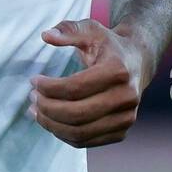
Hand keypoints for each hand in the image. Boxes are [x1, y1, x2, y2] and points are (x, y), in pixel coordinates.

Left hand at [28, 18, 150, 148]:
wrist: (138, 61)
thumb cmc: (109, 45)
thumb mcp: (90, 30)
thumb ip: (68, 30)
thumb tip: (46, 35)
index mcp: (118, 70)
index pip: (76, 87)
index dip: (49, 88)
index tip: (33, 81)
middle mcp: (127, 97)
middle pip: (77, 114)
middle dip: (47, 108)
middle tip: (32, 98)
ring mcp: (127, 117)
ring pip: (80, 132)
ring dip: (51, 125)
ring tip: (36, 111)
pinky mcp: (122, 131)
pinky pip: (86, 142)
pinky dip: (63, 134)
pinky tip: (50, 121)